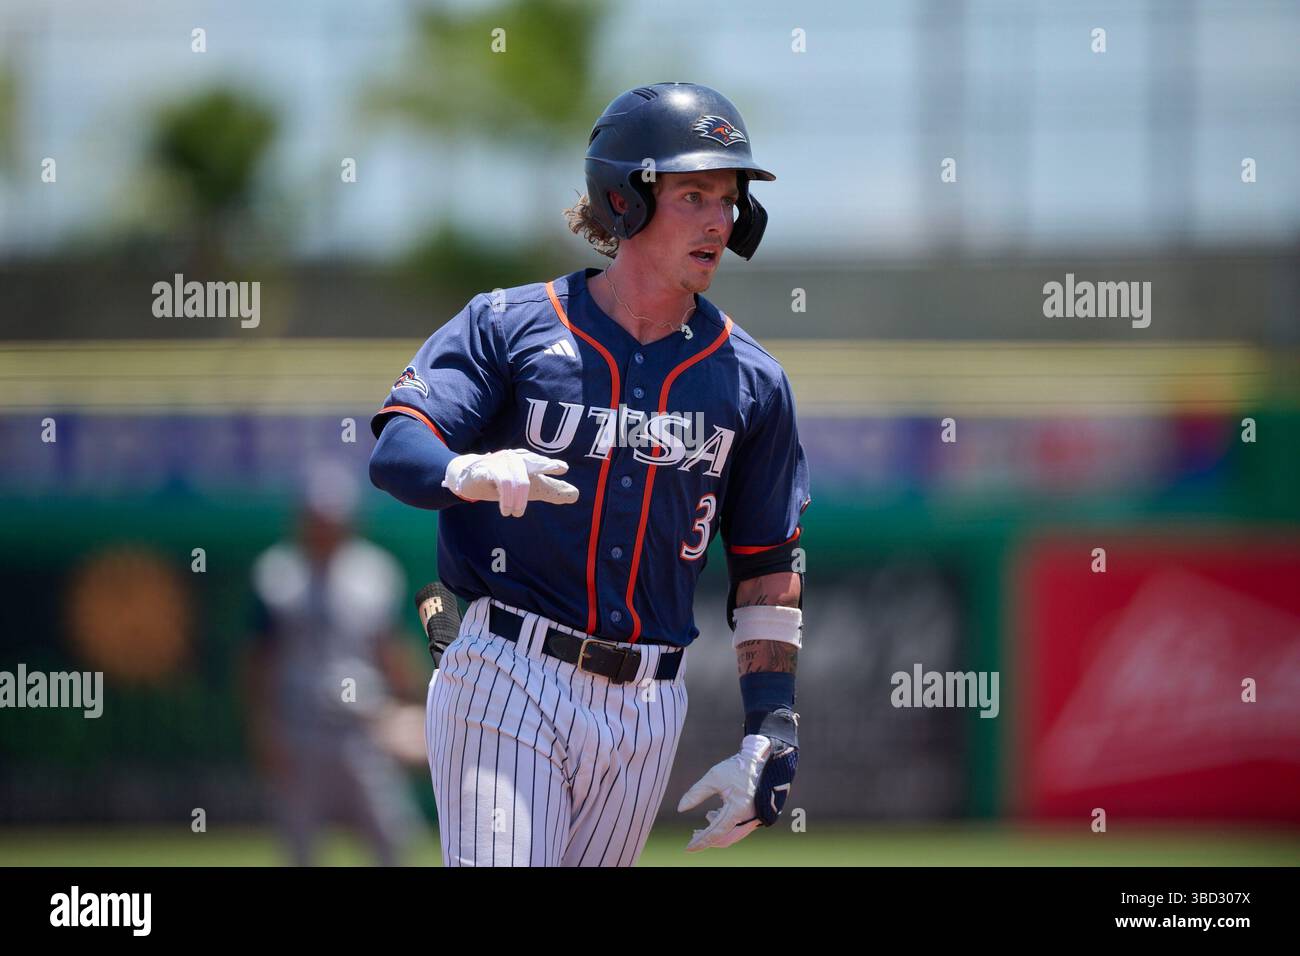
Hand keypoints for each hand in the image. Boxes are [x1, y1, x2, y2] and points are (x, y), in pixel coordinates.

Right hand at [442, 449, 578, 516]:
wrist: (466, 477)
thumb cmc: (500, 480)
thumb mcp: (527, 487)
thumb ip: (550, 489)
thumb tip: (575, 494)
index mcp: (525, 460)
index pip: (539, 462)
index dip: (550, 465)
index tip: (563, 468)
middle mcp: (514, 458)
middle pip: (531, 462)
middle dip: (543, 468)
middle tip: (554, 473)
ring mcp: (500, 461)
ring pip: (517, 480)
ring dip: (518, 500)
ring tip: (515, 513)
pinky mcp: (487, 468)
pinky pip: (503, 482)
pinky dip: (507, 499)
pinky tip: (506, 510)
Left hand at [676, 734, 770, 851]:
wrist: (762, 759)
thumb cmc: (738, 767)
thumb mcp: (714, 777)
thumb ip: (696, 793)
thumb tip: (680, 808)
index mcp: (738, 809)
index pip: (715, 833)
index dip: (701, 841)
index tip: (687, 847)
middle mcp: (748, 818)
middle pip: (725, 838)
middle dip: (708, 839)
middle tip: (693, 835)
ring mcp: (754, 817)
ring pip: (733, 835)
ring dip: (717, 833)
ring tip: (705, 819)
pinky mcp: (755, 814)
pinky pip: (739, 828)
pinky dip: (726, 826)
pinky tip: (714, 814)